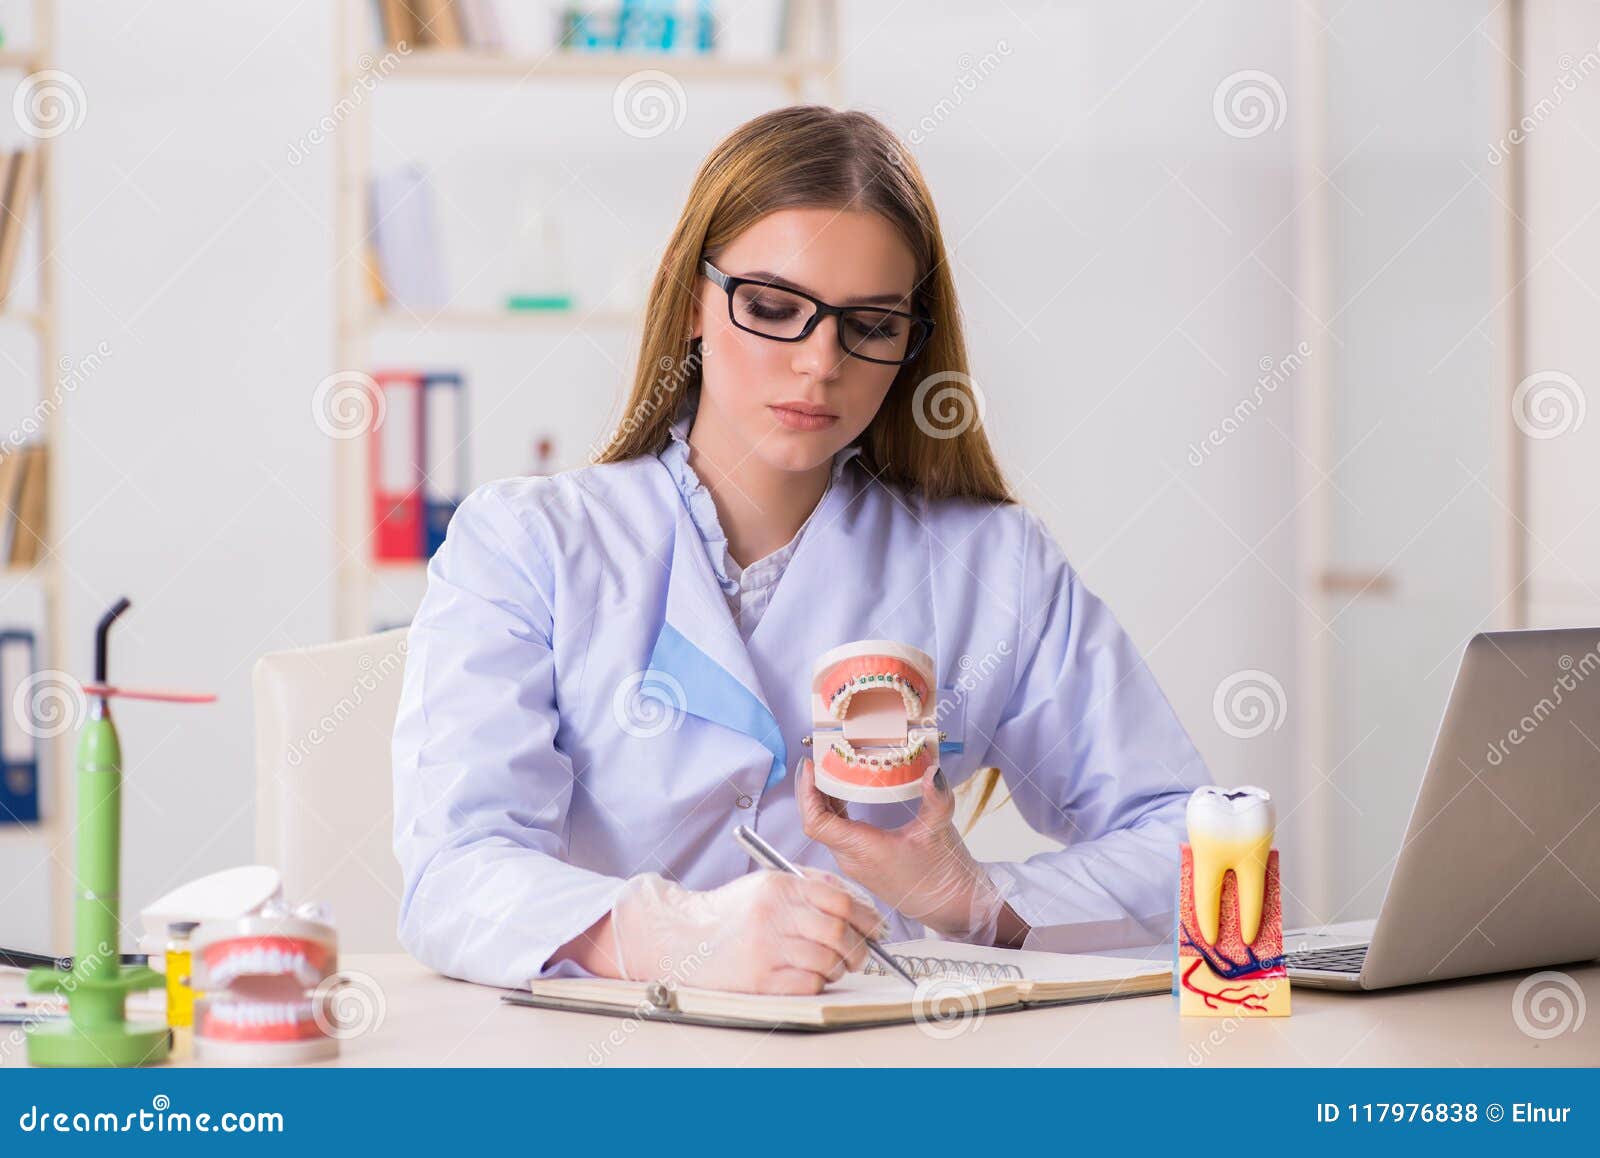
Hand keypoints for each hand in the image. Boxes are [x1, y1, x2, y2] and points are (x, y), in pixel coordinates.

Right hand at [609, 868, 885, 994]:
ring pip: (828, 961)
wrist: (681, 938)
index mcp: (778, 887)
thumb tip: (856, 900)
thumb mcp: (766, 884)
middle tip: (861, 954)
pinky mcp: (759, 980)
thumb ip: (809, 885)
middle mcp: (773, 915)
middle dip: (859, 947)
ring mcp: (765, 949)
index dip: (867, 916)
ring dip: (839, 968)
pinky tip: (811, 977)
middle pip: (839, 932)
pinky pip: (809, 985)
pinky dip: (819, 984)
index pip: (840, 900)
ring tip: (832, 966)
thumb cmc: (730, 913)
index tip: (876, 928)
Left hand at [796, 757, 1006, 943]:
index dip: (806, 793)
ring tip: (829, 768)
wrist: (951, 907)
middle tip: (819, 758)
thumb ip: (936, 797)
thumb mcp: (940, 830)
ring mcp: (855, 861)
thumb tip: (933, 769)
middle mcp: (852, 858)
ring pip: (826, 826)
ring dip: (822, 798)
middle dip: (812, 788)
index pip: (815, 823)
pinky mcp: (862, 861)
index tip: (810, 766)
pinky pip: (838, 832)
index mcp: (863, 850)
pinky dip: (835, 809)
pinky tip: (844, 791)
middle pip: (816, 821)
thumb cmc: (943, 875)